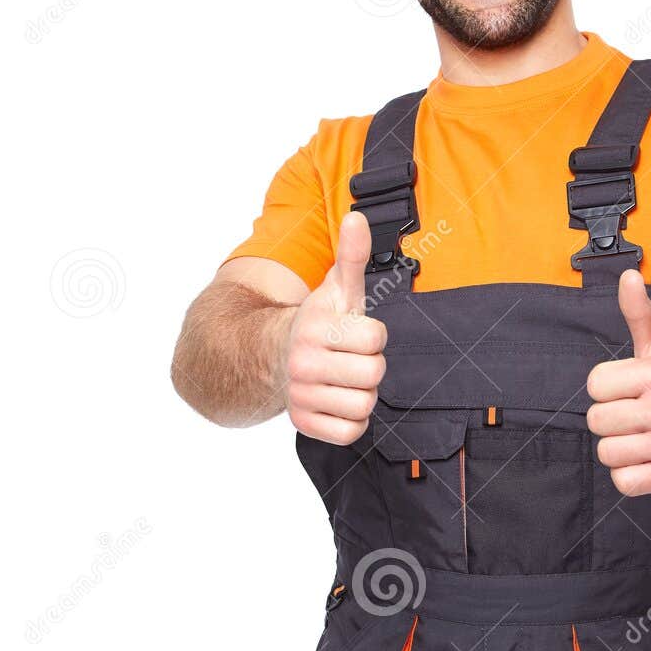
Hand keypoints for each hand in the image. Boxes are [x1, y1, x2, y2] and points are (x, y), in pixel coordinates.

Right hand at [286, 211, 386, 444]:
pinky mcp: (303, 423)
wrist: (274, 355)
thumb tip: (358, 218)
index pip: (376, 338)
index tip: (356, 332)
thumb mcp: (337, 288)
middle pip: (373, 374)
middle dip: (370, 366)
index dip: (373, 335)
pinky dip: (351, 422)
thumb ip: (352, 255)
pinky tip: (338, 402)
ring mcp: (300, 395)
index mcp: (316, 327)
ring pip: (364, 405)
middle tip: (351, 359)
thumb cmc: (320, 322)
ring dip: (362, 394)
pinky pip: (350, 433)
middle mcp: (303, 362)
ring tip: (344, 380)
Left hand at [586, 269, 650, 494]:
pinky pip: (625, 482)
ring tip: (639, 436)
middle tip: (633, 414)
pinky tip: (644, 458)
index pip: (595, 386)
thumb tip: (627, 276)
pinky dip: (629, 474)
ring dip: (619, 446)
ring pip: (608, 453)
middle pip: (597, 421)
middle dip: (611, 417)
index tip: (626, 388)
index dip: (606, 387)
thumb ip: (638, 312)